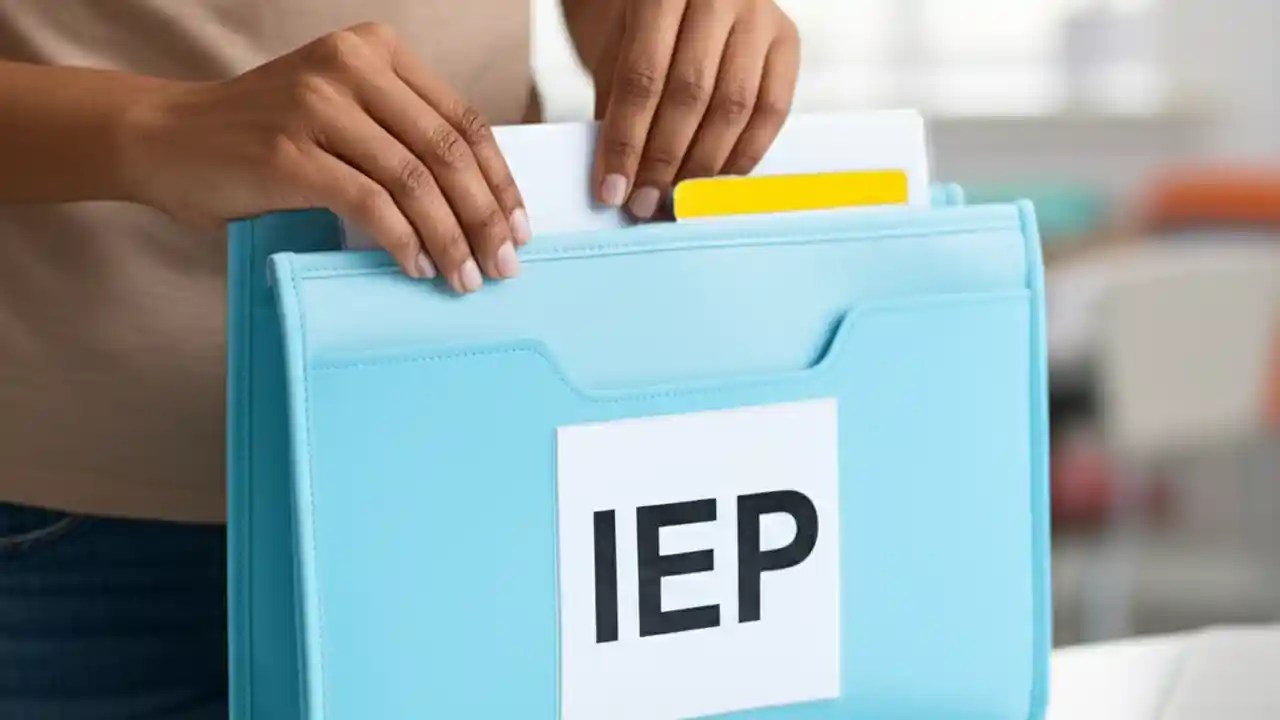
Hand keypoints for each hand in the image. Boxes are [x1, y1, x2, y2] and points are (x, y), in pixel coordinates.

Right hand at [122, 23, 527, 292]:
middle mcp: (351, 66)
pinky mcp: (289, 152)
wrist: (166, 137)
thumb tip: (480, 204)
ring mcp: (317, 105)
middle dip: (485, 217)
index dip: (500, 180)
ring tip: (465, 278)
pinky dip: (403, 242)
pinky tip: (417, 268)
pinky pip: (370, 204)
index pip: (463, 120)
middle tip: (504, 266)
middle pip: (447, 152)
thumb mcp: (343, 113)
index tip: (519, 227)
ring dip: (450, 239)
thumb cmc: (265, 137)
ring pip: (415, 181)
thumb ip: (401, 136)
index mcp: (376, 50)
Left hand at [588, 0, 799, 218]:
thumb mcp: (611, 40)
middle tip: (644, 202)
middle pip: (691, 94)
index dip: (626, 141)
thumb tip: (618, 176)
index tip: (612, 189)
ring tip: (675, 199)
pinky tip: (716, 181)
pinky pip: (772, 109)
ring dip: (703, 165)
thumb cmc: (637, 12)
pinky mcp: (787, 39)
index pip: (642, 77)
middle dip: (664, 160)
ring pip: (735, 106)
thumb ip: (616, 99)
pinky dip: (744, 153)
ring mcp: (759, 15)